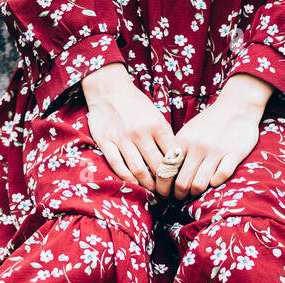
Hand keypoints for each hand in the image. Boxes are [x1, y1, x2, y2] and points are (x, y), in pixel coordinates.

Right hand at [81, 63, 177, 190]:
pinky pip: (118, 166)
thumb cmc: (135, 104)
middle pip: (156, 166)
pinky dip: (127, 178)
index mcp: (157, 125)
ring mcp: (122, 139)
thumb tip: (176, 159)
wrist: (109, 89)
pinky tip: (134, 183)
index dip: (176, 171)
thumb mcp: (156, 115)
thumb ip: (164, 135)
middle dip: (164, 183)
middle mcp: (140, 133)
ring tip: (152, 190)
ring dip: (147, 184)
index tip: (178, 180)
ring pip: (138, 170)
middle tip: (167, 191)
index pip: (171, 155)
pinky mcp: (106, 142)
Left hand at [161, 74, 272, 200]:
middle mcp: (198, 145)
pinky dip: (216, 183)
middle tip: (179, 198)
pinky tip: (213, 182)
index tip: (164, 193)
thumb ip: (177, 151)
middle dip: (179, 195)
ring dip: (195, 193)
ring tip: (194, 193)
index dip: (163, 187)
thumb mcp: (188, 132)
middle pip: (182, 182)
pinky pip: (221, 176)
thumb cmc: (209, 123)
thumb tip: (163, 175)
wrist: (237, 106)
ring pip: (200, 183)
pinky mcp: (234, 153)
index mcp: (183, 140)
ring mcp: (216, 150)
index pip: (166, 170)